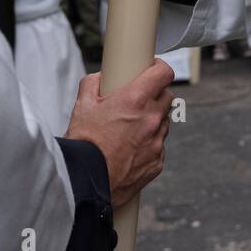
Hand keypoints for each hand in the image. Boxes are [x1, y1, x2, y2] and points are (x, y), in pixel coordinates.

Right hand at [65, 58, 174, 207]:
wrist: (86, 182)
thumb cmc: (84, 143)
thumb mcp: (83, 105)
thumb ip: (93, 83)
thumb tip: (101, 78)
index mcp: (136, 99)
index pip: (164, 73)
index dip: (160, 68)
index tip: (153, 69)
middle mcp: (152, 119)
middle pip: (167, 97)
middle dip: (156, 95)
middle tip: (139, 100)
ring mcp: (157, 142)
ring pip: (164, 123)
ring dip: (153, 121)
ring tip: (130, 128)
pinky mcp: (157, 163)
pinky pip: (159, 146)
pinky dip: (149, 144)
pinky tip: (130, 149)